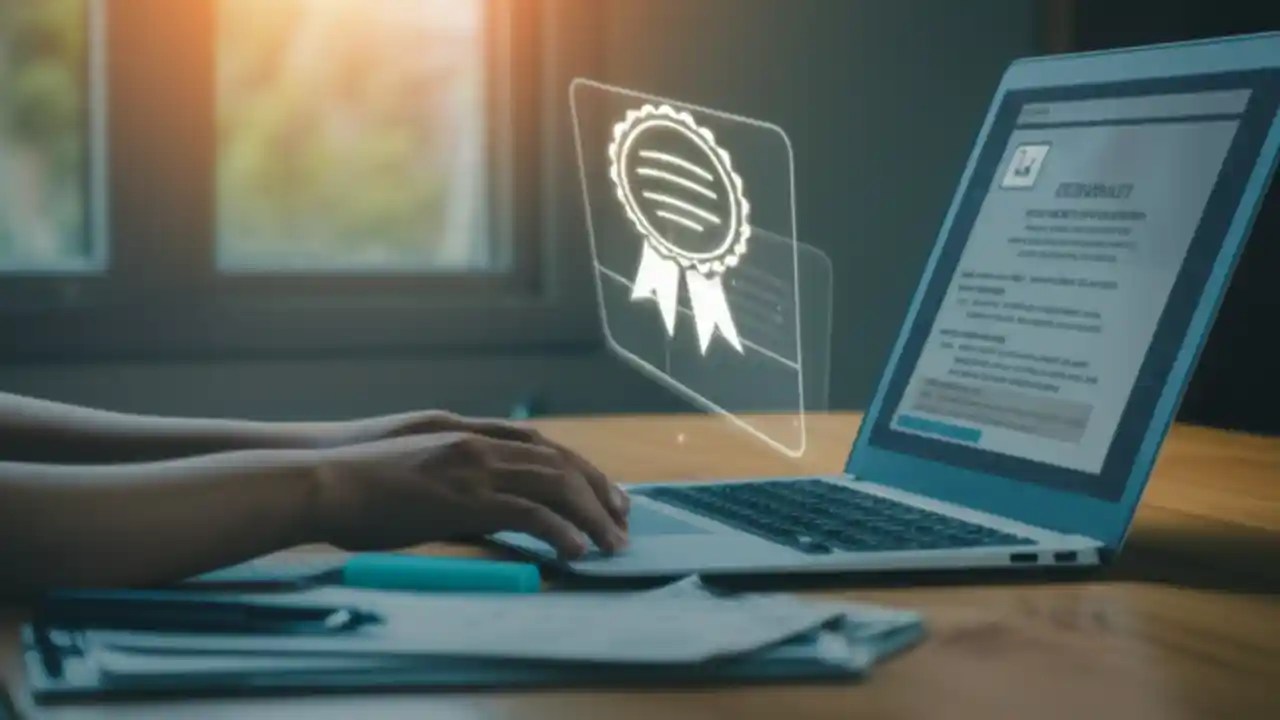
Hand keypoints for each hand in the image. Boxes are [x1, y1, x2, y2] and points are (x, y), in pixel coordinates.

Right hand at [317, 411, 628, 529]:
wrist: (320, 478)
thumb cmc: (356, 482)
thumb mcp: (415, 467)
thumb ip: (453, 481)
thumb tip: (483, 511)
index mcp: (467, 433)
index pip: (541, 445)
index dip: (577, 466)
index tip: (602, 489)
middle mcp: (478, 443)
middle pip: (558, 461)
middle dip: (597, 489)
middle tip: (623, 517)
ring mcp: (473, 466)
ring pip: (553, 483)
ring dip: (590, 513)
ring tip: (613, 541)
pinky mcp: (464, 497)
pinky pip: (527, 513)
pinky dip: (559, 530)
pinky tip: (578, 550)